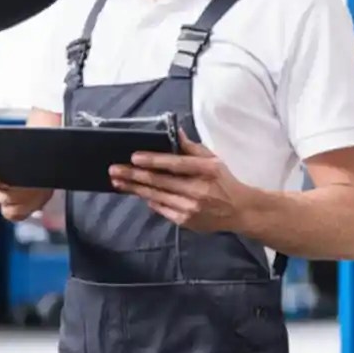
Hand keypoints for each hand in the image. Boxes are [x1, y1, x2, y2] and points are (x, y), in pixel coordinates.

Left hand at [109, 130, 253, 232]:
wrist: (240, 211)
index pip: (176, 164)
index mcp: (206, 170)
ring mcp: (191, 208)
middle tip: (114, 170)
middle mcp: (198, 190)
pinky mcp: (186, 221)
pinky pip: (161, 208)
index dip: (153, 160)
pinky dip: (149, 200)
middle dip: (133, 175)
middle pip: (160, 181)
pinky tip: (136, 193)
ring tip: (117, 182)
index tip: (134, 157)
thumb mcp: (212, 159)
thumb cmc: (223, 180)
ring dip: (134, 189)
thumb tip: (174, 131)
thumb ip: (191, 147)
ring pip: (156, 196)